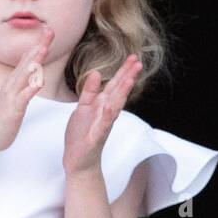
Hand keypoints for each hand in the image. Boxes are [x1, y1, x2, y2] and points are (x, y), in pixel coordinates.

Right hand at [0, 25, 53, 152]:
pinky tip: (39, 82)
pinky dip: (31, 88)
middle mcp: (12, 85)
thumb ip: (22, 83)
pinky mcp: (13, 108)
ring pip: (25, 75)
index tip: (49, 31)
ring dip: (34, 61)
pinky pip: (23, 97)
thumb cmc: (2, 116)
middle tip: (50, 30)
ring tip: (44, 48)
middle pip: (28, 61)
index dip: (38, 44)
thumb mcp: (13, 95)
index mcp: (14, 81)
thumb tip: (32, 72)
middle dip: (39, 45)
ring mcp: (11, 95)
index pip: (28, 59)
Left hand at [62, 54, 141, 175]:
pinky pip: (102, 125)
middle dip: (127, 77)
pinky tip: (111, 106)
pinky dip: (107, 116)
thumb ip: (89, 92)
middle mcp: (106, 113)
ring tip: (129, 79)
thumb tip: (96, 73)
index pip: (115, 85)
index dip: (123, 71)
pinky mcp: (96, 137)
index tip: (133, 57)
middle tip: (138, 62)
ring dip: (122, 93)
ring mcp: (103, 125)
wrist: (78, 160)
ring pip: (115, 106)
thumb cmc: (81, 134)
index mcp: (101, 105)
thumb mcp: (82, 108)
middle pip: (118, 92)